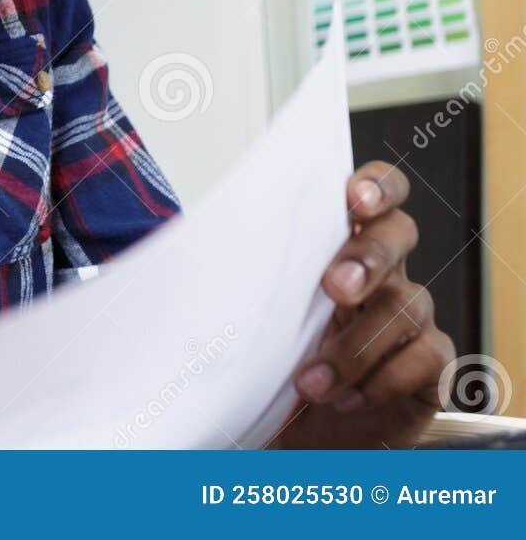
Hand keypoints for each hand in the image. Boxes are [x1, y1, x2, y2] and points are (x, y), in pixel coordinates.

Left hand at [269, 162, 453, 447]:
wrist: (295, 435)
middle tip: (334, 287)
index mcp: (340, 245)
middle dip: (369, 256)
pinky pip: (427, 359)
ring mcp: (411, 316)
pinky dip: (383, 380)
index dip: (375, 187)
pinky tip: (346, 399)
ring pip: (406, 305)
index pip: (374, 193)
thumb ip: (247, 276)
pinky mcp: (430, 364)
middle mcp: (383, 272)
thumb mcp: (252, 315)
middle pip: (399, 235)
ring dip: (355, 345)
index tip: (355, 199)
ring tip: (311, 381)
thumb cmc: (273, 362)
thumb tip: (190, 245)